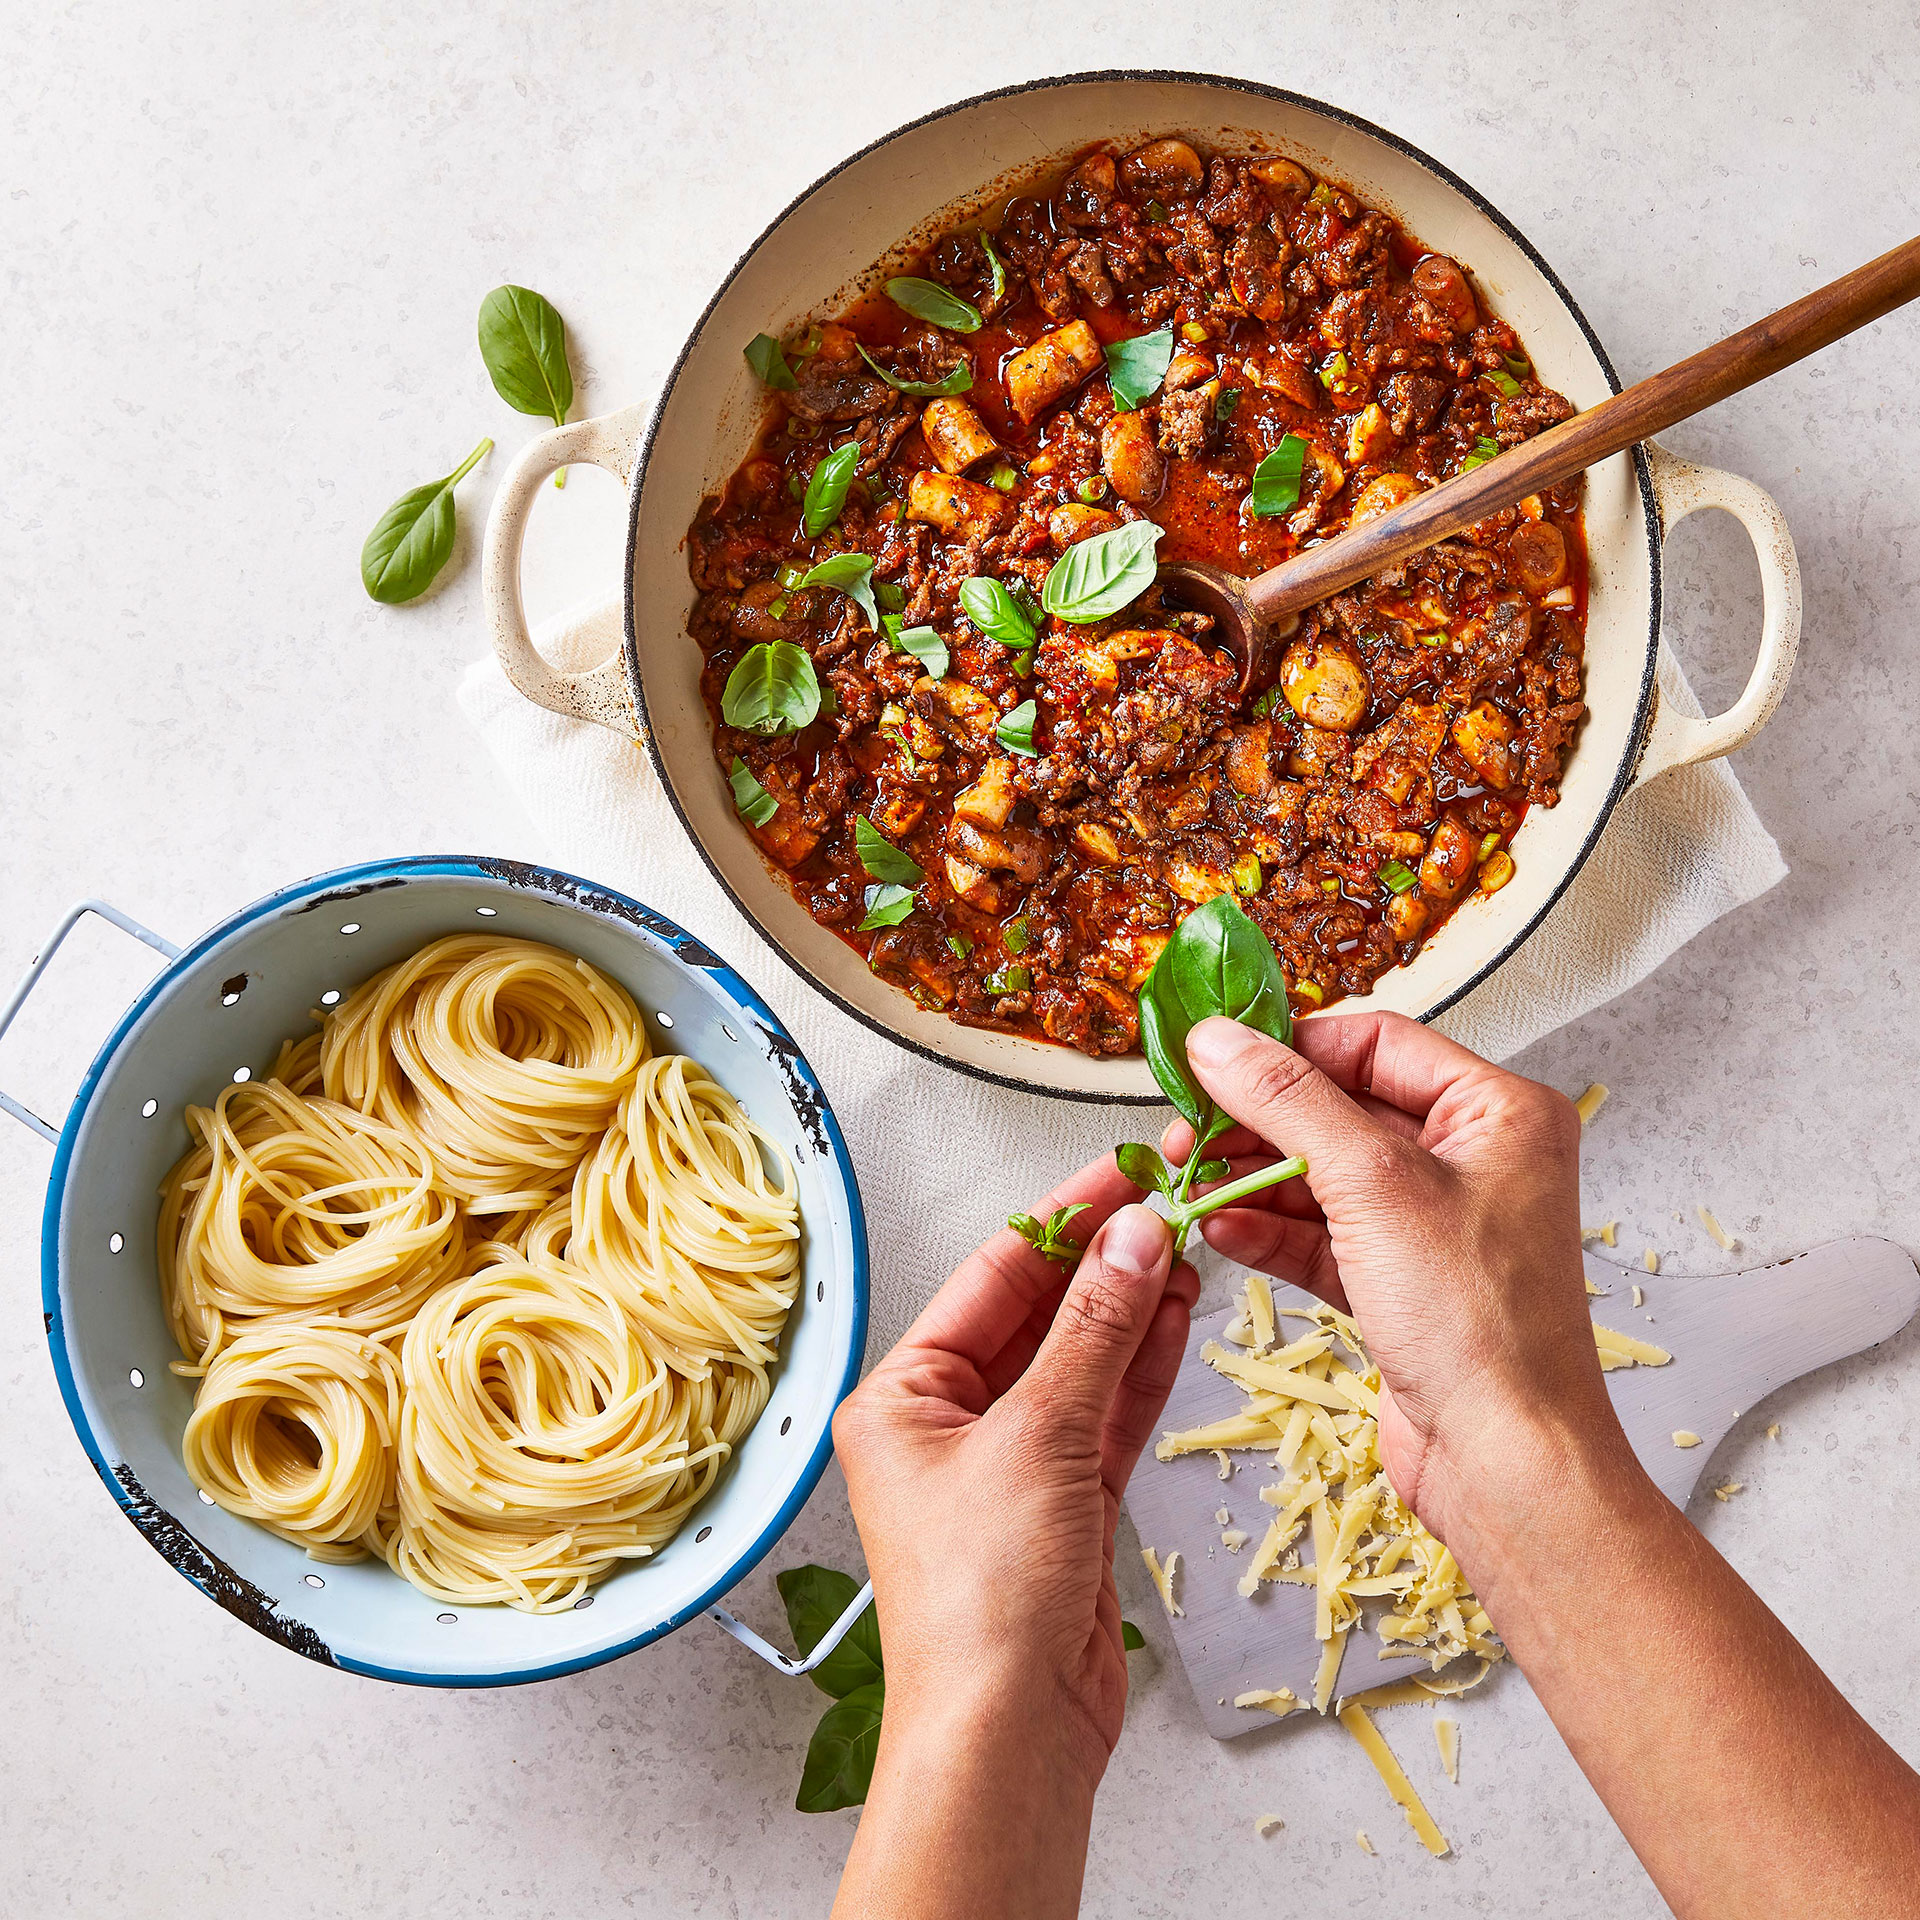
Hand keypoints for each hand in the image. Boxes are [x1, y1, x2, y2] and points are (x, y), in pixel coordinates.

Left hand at [834, 1153, 1193, 1774]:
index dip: (1062, 1217)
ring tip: (1186, 1248)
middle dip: (1104, 1261)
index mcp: (903, 1397)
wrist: (1007, 1739)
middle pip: (1036, 1313)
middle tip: (1167, 1202)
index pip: (992, 1275)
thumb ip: (1093, 1331)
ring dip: (1132, 1308)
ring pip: (1078, 1361)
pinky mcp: (1063, 1505)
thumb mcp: (1038, 1439)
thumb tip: (1132, 1240)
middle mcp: (946, 1425)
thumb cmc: (981, 1605)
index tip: (1122, 1173)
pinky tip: (1178, 1317)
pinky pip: (1104, 1414)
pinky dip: (1141, 1368)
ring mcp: (1008, 1465)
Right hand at [1165, 1010, 1614, 1556]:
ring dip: (1253, 1176)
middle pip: (1341, 1109)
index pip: (1376, 1044)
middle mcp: (1474, 1161)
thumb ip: (1287, 1101)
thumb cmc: (1482, 1327)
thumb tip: (1220, 1041)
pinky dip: (1270, 1230)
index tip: (1213, 1055)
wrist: (1505, 1462)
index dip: (1290, 1048)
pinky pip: (1323, 1236)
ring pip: (1324, 1175)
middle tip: (1187, 1126)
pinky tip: (1220, 1227)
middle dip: (1259, 1120)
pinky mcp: (1402, 1285)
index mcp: (1499, 1114)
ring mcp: (1435, 1226)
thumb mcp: (1372, 1184)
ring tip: (1189, 1179)